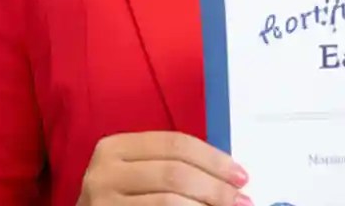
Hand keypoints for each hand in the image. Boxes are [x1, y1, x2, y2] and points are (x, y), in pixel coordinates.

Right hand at [78, 131, 250, 205]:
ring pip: (169, 201)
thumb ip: (172, 166)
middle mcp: (104, 171)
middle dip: (215, 187)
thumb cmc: (120, 199)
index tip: (241, 175)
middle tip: (241, 199)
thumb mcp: (136, 173)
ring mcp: (104, 201)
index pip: (175, 144)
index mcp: (115, 147)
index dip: (213, 158)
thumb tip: (227, 174)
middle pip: (175, 172)